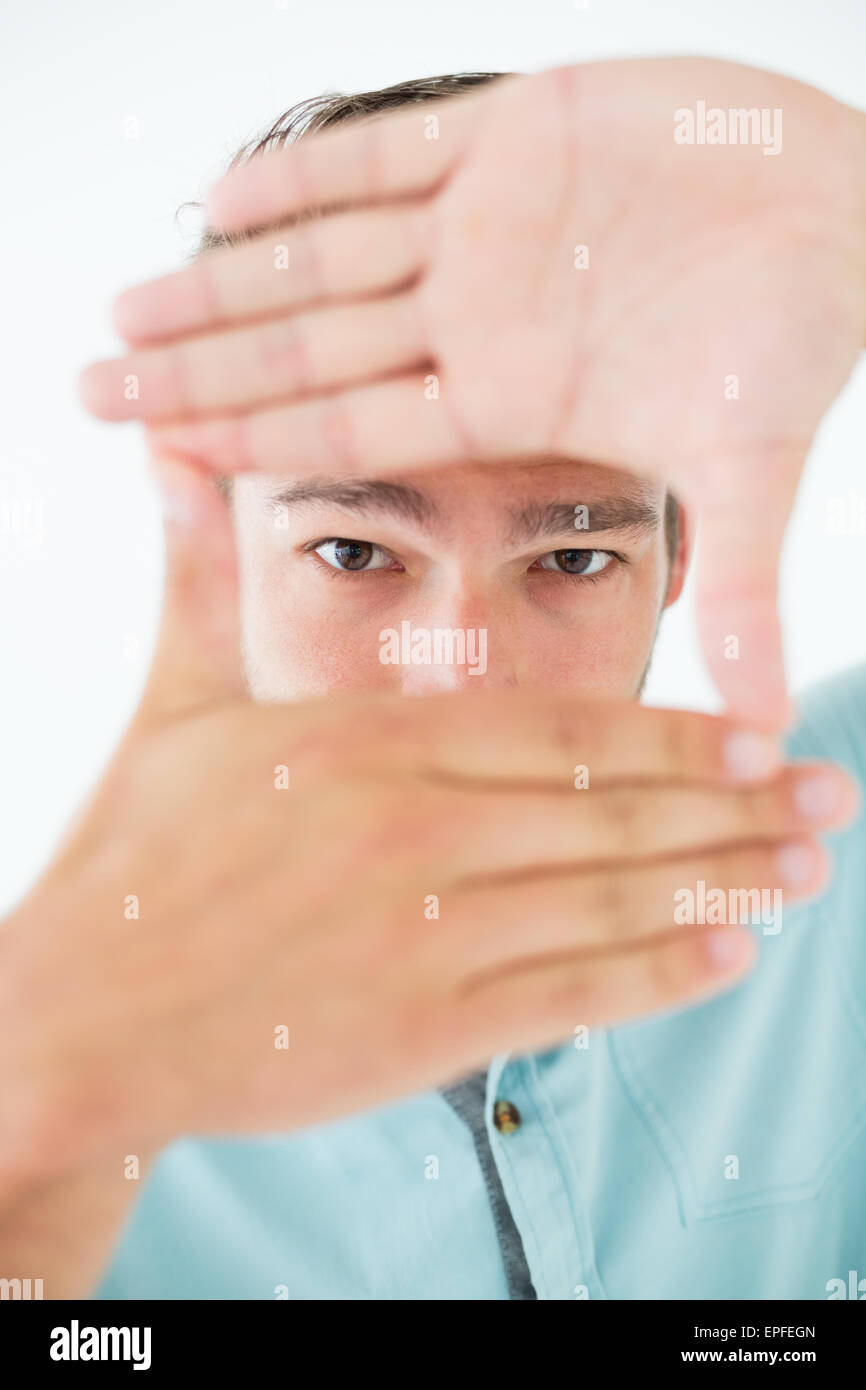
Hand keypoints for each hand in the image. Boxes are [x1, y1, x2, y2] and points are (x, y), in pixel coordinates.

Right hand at [0, 453, 855, 1199]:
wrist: (79, 1011)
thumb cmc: (129, 854)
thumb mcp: (171, 702)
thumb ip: (197, 577)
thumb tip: (168, 456)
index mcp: (367, 741)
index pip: (557, 729)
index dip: (670, 733)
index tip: (757, 732)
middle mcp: (414, 828)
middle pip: (611, 810)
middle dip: (733, 805)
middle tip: (831, 796)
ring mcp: (425, 932)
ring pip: (612, 900)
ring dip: (725, 884)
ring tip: (806, 871)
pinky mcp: (421, 1029)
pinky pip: (570, 996)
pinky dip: (659, 977)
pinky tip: (730, 958)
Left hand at [80, 57, 865, 725]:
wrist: (849, 213)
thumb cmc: (803, 339)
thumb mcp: (753, 466)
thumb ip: (743, 585)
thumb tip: (762, 733)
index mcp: (509, 397)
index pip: (352, 423)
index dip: (253, 436)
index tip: (158, 453)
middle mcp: (480, 316)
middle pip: (309, 345)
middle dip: (199, 365)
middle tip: (88, 387)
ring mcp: (489, 224)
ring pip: (325, 253)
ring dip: (225, 278)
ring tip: (126, 307)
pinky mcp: (517, 129)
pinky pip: (390, 150)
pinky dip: (310, 168)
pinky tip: (225, 195)